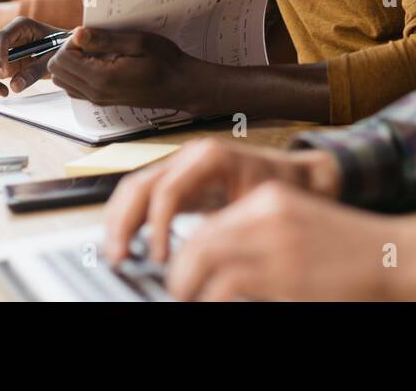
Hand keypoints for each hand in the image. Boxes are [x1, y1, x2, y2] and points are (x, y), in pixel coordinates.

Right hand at [0, 16, 67, 98]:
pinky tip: (1, 92)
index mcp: (20, 26)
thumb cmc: (61, 49)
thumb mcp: (52, 59)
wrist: (65, 52)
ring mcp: (1, 49)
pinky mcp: (0, 61)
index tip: (4, 74)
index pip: (0, 38)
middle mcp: (7, 36)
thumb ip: (34, 72)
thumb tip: (14, 86)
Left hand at [46, 26, 201, 112]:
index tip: (90, 34)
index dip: (70, 43)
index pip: (62, 60)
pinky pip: (76, 89)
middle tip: (90, 41)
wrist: (182, 86)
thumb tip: (77, 33)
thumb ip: (104, 39)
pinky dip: (78, 73)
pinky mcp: (103, 101)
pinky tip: (97, 62)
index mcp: (101, 78)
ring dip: (71, 63)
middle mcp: (95, 93)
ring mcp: (98, 100)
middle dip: (67, 52)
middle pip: (58, 73)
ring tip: (94, 50)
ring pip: (64, 82)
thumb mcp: (137, 42)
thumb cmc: (165, 62)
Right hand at [102, 137, 340, 263]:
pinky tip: (127, 244)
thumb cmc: (286, 191)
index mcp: (210, 158)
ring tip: (116, 255)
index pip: (167, 190)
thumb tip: (205, 256)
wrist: (299, 178)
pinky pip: (145, 196)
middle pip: (140, 185)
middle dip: (124, 223)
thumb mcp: (261, 207)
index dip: (157, 226)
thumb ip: (230, 226)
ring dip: (120, 221)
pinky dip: (131, 219)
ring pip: (135, 188)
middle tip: (118, 258)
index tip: (159, 258)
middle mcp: (190, 157)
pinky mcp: (179, 182)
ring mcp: (181, 167)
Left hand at [165, 182, 415, 300]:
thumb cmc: (351, 250)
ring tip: (196, 304)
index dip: (184, 257)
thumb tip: (215, 264)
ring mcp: (274, 247)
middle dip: (180, 278)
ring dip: (191, 293)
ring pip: (201, 270)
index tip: (181, 277)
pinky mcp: (284, 277)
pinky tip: (225, 309)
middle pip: (194, 247)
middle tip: (182, 297)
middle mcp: (265, 216)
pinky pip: (227, 293)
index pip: (204, 226)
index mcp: (267, 200)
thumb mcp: (299, 227)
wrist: (397, 255)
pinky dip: (217, 305)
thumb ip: (259, 236)